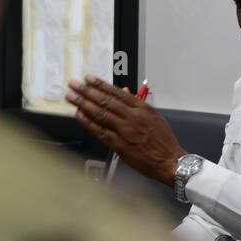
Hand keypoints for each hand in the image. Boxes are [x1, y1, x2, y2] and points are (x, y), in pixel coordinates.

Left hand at [66, 76, 187, 184]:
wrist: (169, 161)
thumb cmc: (164, 142)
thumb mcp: (154, 117)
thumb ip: (137, 105)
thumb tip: (125, 93)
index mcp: (142, 109)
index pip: (117, 93)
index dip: (100, 84)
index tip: (89, 79)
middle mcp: (132, 118)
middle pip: (105, 101)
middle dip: (87, 91)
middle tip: (74, 85)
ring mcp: (124, 131)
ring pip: (100, 113)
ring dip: (83, 103)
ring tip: (72, 97)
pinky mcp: (118, 144)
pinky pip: (99, 131)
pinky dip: (87, 122)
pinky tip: (79, 115)